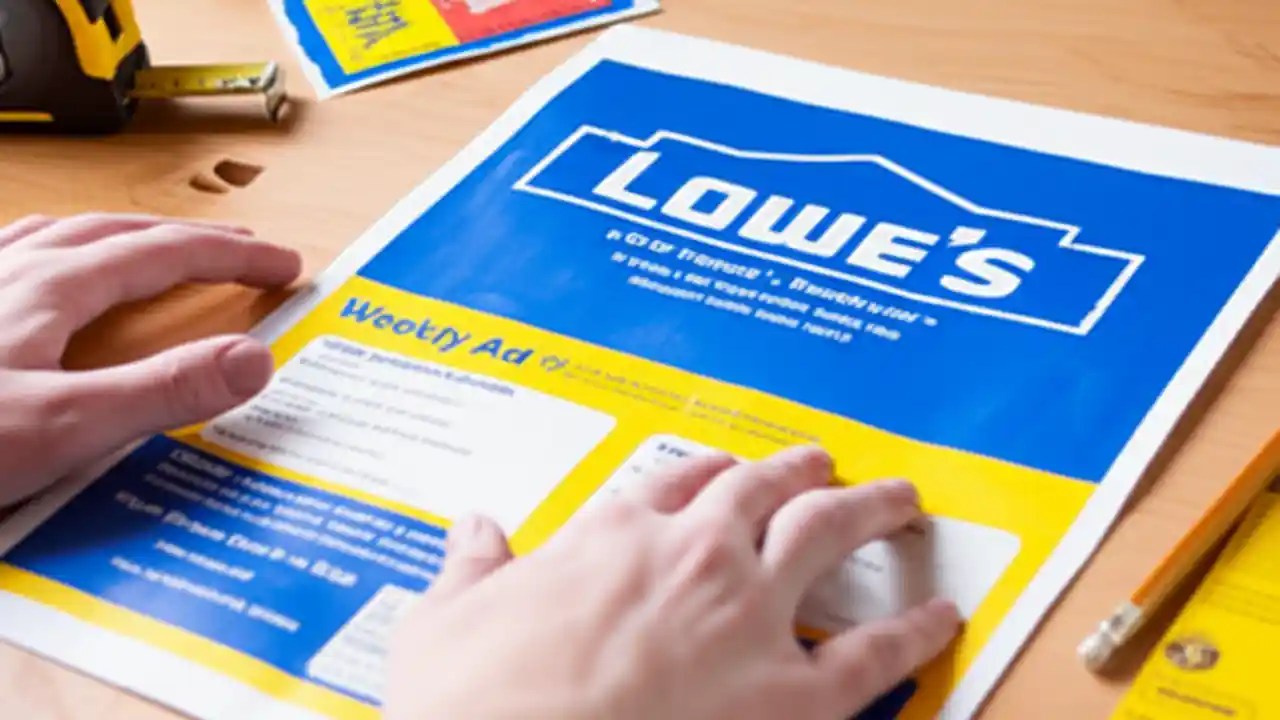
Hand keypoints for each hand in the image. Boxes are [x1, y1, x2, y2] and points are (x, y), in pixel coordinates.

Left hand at [0, 213, 301, 506]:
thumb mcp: (62, 426)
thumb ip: (161, 391)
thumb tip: (255, 359)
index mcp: (50, 287)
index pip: (164, 254)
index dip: (231, 257)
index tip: (283, 265)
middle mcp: (10, 271)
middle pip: (116, 235)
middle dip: (187, 239)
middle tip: (240, 248)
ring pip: (60, 238)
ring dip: (122, 237)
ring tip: (152, 245)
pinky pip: (11, 256)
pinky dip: (53, 252)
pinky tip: (42, 271)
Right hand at [387, 446, 960, 719]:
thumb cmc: (472, 704)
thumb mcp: (442, 622)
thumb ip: (470, 568)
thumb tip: (471, 530)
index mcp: (613, 535)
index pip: (675, 482)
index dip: (708, 472)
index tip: (723, 472)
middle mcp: (691, 556)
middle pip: (762, 488)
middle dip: (800, 470)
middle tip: (824, 462)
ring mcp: (748, 616)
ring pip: (827, 534)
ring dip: (870, 509)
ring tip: (898, 499)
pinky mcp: (791, 695)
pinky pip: (874, 650)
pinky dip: (915, 628)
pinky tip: (940, 615)